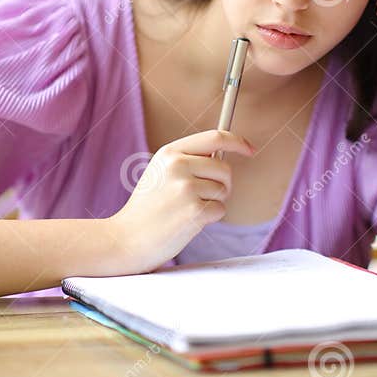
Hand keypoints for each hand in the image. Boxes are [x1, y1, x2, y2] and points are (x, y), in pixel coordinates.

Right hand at [108, 130, 255, 273]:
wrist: (126, 239)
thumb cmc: (147, 208)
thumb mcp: (160, 172)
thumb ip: (188, 160)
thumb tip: (224, 155)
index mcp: (170, 152)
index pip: (214, 137)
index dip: (237, 141)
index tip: (250, 149)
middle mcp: (177, 166)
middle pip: (224, 168)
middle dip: (223, 184)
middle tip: (204, 197)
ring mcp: (185, 188)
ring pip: (223, 190)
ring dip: (213, 202)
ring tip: (188, 209)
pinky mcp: (193, 211)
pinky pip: (220, 210)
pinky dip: (210, 218)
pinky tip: (188, 222)